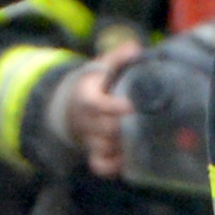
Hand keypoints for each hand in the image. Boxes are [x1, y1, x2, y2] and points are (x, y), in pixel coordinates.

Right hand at [53, 56, 139, 175]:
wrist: (71, 105)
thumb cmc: (93, 85)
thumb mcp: (100, 66)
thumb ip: (117, 58)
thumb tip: (134, 48)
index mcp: (86, 97)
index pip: (96, 105)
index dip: (112, 108)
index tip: (130, 106)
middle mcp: (86, 120)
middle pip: (104, 129)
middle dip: (123, 128)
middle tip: (142, 122)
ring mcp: (89, 138)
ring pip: (104, 148)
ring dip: (121, 146)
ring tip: (139, 139)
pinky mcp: (93, 152)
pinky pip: (99, 165)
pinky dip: (112, 166)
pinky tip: (127, 159)